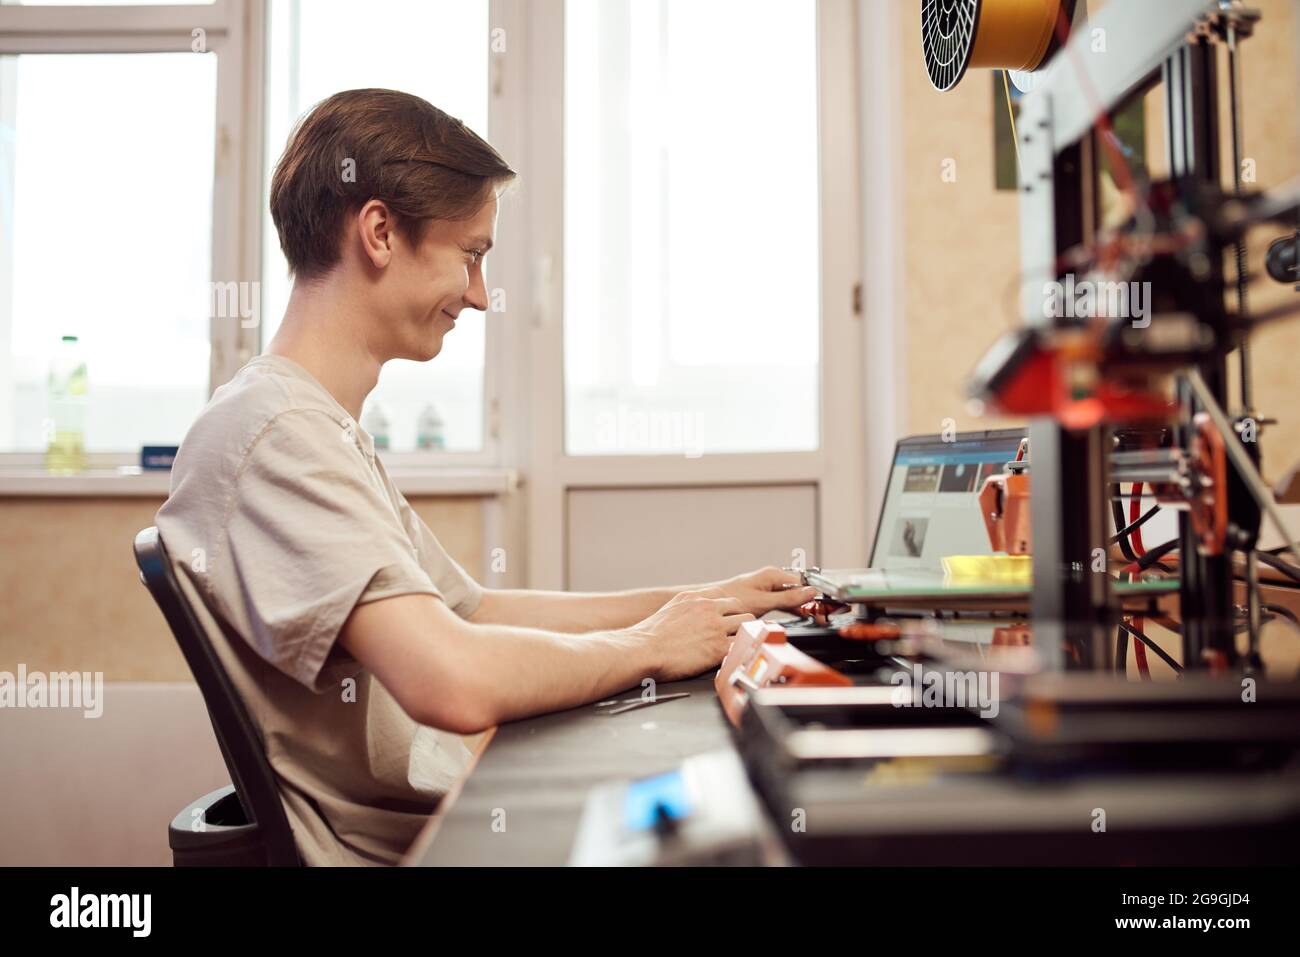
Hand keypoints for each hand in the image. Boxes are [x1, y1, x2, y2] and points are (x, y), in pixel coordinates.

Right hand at [631, 587, 754, 681]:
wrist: (642, 650)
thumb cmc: (649, 637)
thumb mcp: (668, 610)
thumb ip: (685, 609)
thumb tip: (690, 618)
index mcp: (694, 598)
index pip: (722, 595)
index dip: (727, 608)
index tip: (728, 617)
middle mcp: (707, 608)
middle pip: (739, 607)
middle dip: (739, 619)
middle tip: (738, 632)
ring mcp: (715, 627)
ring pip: (747, 622)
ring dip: (745, 632)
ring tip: (742, 643)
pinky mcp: (718, 647)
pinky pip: (743, 644)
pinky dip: (743, 649)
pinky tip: (739, 655)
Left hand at [712, 566, 817, 616]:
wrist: (712, 603)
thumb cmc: (732, 600)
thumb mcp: (763, 602)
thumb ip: (787, 599)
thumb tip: (810, 593)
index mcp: (773, 575)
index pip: (802, 584)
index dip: (814, 598)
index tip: (823, 610)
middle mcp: (772, 578)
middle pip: (799, 590)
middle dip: (810, 604)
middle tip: (822, 618)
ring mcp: (768, 587)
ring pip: (792, 597)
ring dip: (802, 608)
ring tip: (815, 619)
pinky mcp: (764, 596)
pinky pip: (783, 602)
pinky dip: (792, 609)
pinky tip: (799, 617)